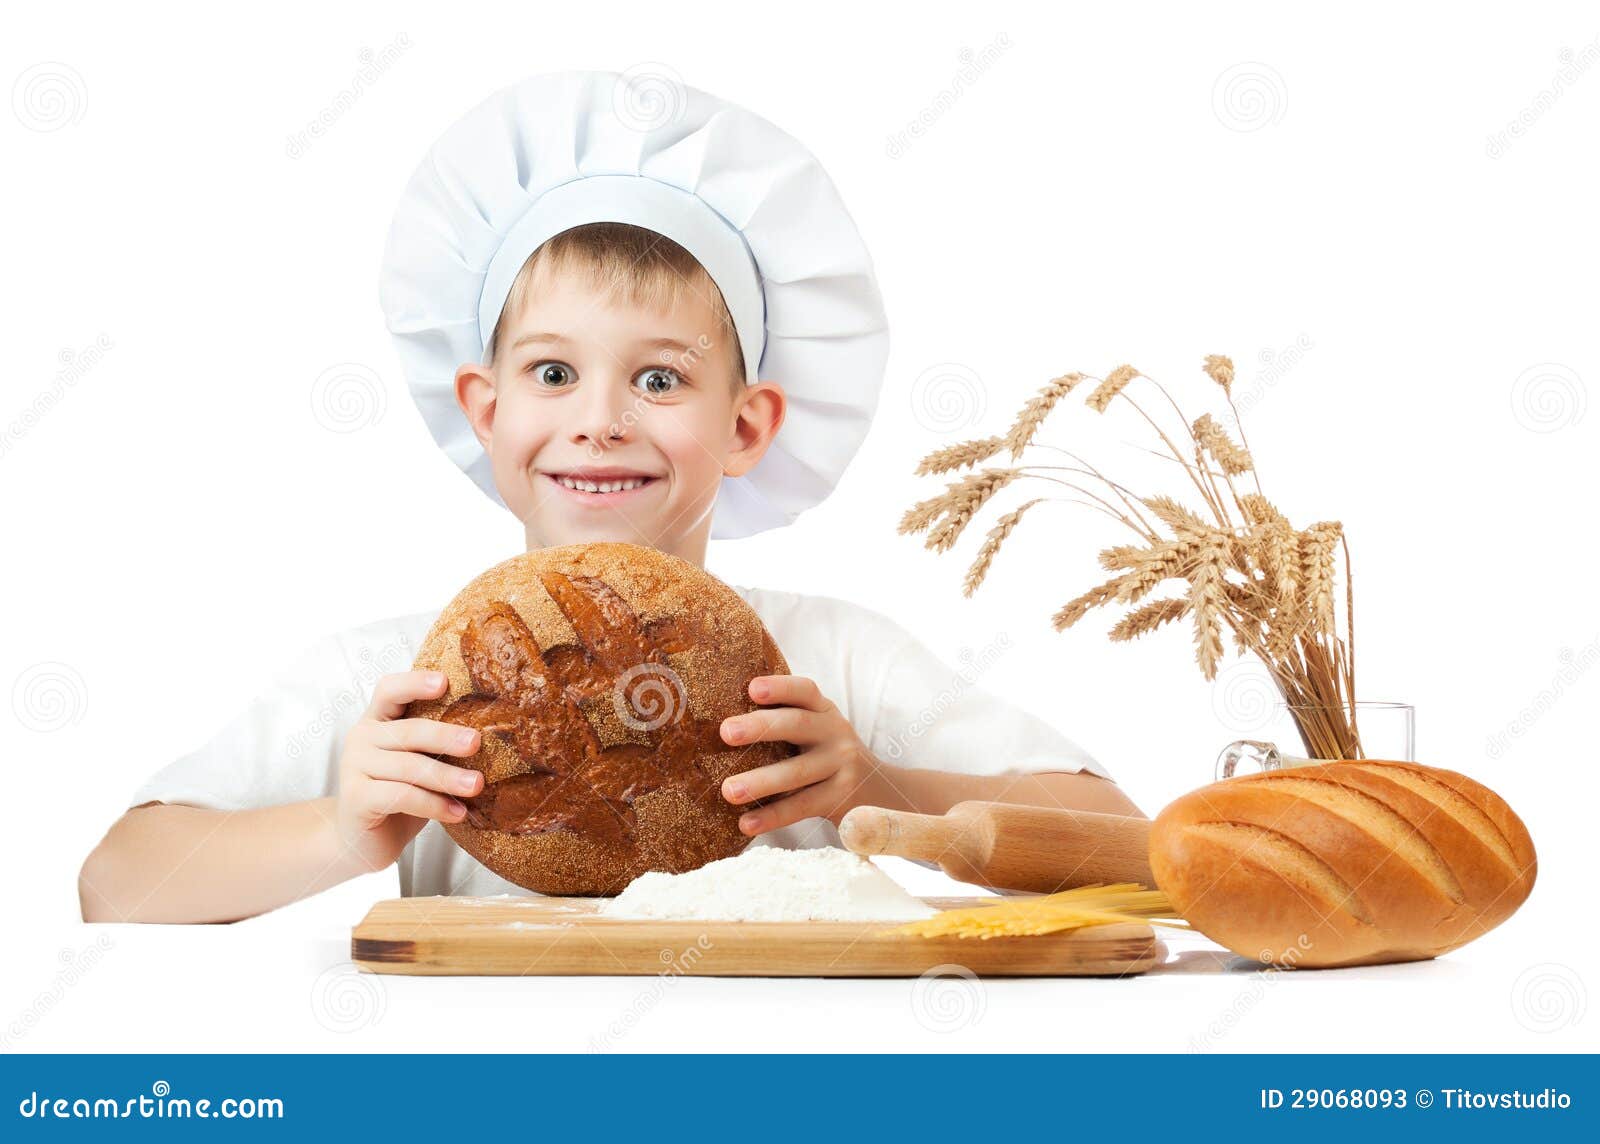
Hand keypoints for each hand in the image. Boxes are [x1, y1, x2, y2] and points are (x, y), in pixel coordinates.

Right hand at [333, 670, 483, 872]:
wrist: (363, 841)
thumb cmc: (399, 796)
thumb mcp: (418, 763)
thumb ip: (437, 746)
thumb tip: (493, 736)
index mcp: (378, 720)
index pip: (390, 690)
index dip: (414, 682)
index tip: (444, 682)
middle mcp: (362, 738)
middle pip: (408, 731)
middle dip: (445, 736)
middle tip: (476, 742)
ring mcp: (354, 767)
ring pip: (409, 767)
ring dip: (447, 777)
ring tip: (477, 785)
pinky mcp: (356, 798)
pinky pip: (401, 796)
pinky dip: (434, 805)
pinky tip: (458, 813)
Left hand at [719, 675, 900, 834]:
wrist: (882, 793)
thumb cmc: (830, 758)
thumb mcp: (818, 732)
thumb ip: (787, 722)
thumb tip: (723, 723)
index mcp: (824, 711)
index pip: (805, 691)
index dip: (780, 687)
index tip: (752, 688)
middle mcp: (835, 733)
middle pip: (798, 725)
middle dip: (761, 727)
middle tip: (726, 732)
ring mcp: (841, 766)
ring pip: (797, 772)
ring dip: (761, 781)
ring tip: (728, 790)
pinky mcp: (841, 798)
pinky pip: (802, 806)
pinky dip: (772, 816)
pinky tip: (746, 823)